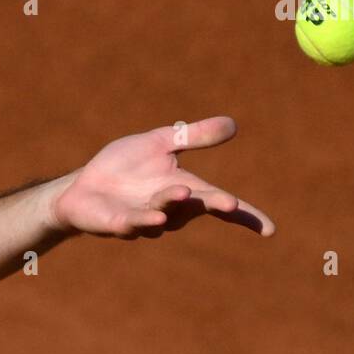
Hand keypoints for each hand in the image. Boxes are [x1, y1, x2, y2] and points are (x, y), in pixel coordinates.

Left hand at [48, 116, 274, 238]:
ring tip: (182, 192)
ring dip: (171, 204)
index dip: (245, 216)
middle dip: (213, 205)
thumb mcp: (159, 143)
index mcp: (184, 189)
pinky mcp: (117, 224)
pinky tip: (151, 217)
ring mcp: (143, 219)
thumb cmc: (124, 166)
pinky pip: (131, 225)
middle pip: (195, 207)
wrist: (84, 186)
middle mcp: (168, 209)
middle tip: (231, 204)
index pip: (219, 202)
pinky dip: (141, 221)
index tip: (269, 230)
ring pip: (163, 214)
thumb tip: (233, 124)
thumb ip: (193, 136)